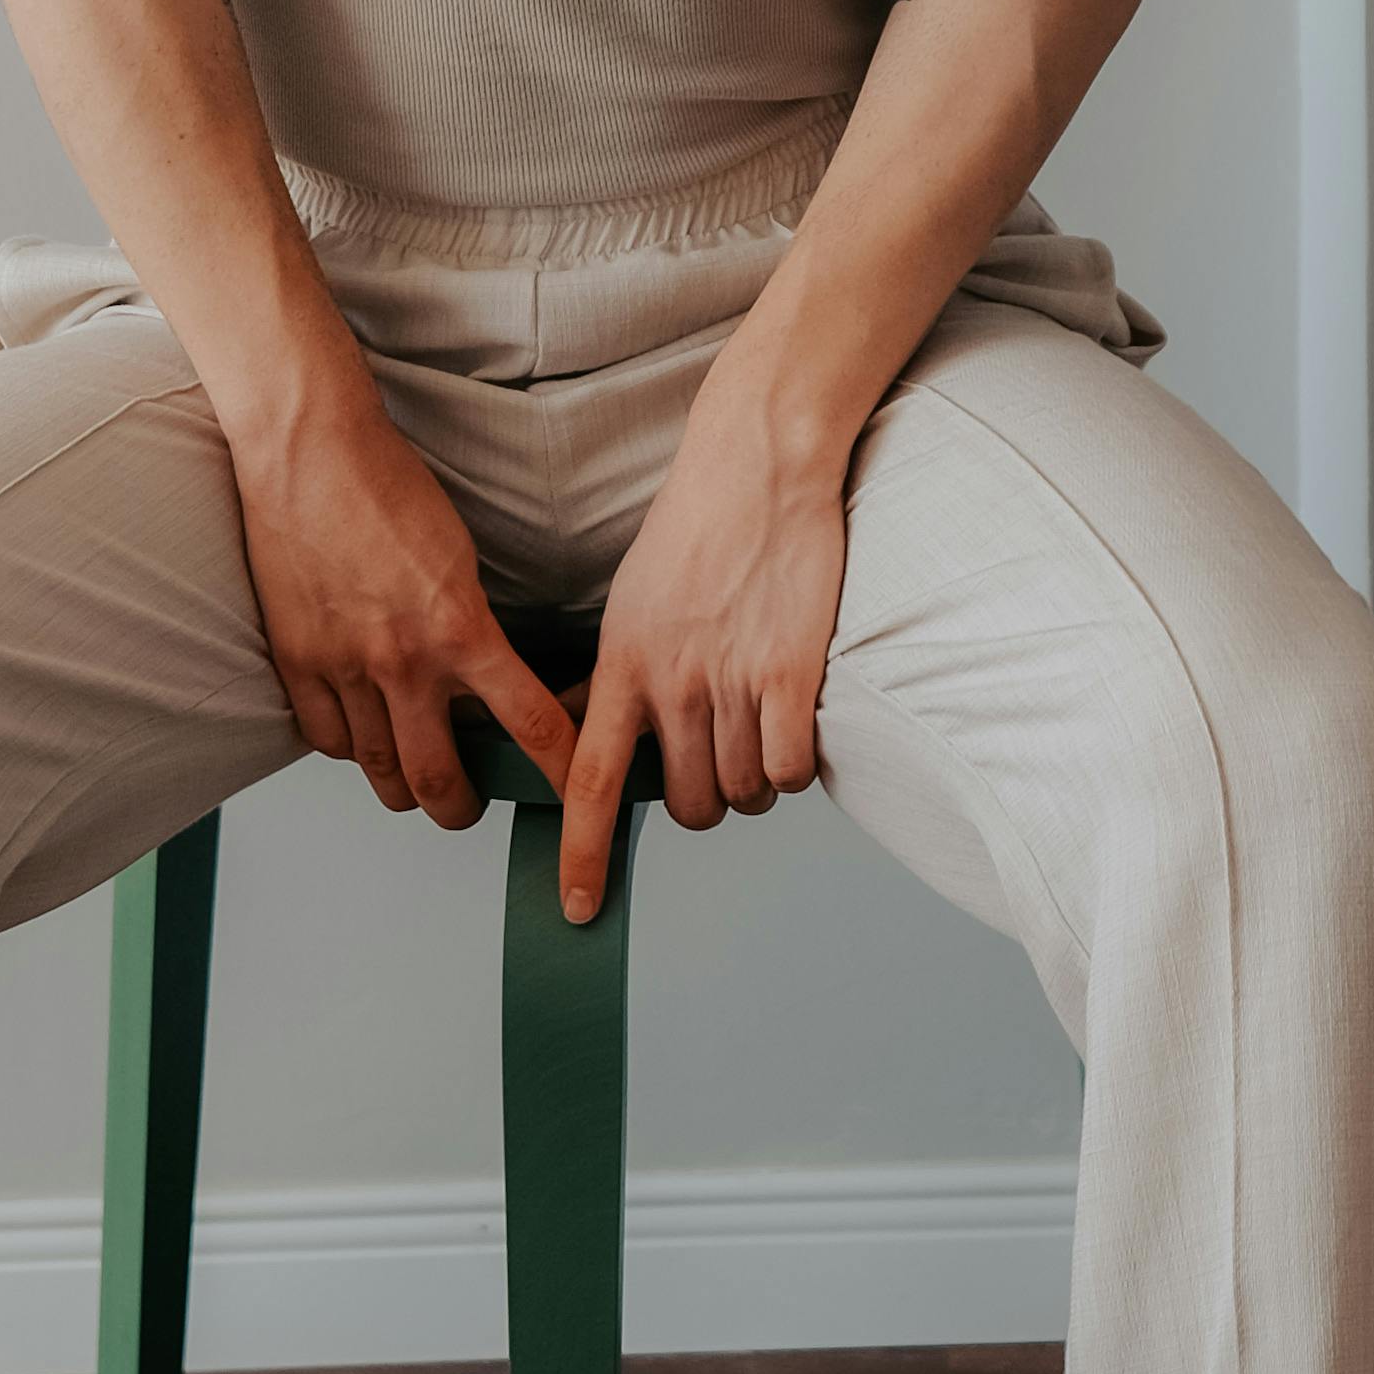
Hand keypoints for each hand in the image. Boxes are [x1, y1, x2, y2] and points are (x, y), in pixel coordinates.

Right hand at [228, 382, 580, 827]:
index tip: (576, 798)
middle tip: (471, 804)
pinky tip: (360, 737)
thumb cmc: (386, 486)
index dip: (560, 772)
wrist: (309, 451)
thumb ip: (469, 625)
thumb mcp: (459, 555)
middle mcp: (404, 660)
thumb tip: (480, 678)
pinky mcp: (297, 661)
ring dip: (403, 789)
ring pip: (380, 771)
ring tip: (414, 785)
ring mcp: (345, 666)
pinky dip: (348, 750)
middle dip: (463, 808)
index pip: (530, 724)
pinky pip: (327, 740)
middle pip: (441, 781)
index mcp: (461, 628)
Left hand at [548, 368, 848, 921]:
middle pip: (685, 805)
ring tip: (761, 724)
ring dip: (755, 781)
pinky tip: (795, 725)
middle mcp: (671, 682)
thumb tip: (586, 734)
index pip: (587, 782)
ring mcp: (732, 681)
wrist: (758, 466)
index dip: (582, 855)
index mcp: (621, 665)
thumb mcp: (629, 604)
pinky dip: (795, 766)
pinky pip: (790, 772)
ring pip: (743, 793)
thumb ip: (612, 677)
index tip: (578, 908)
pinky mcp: (791, 675)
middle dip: (705, 799)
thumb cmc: (696, 529)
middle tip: (720, 755)